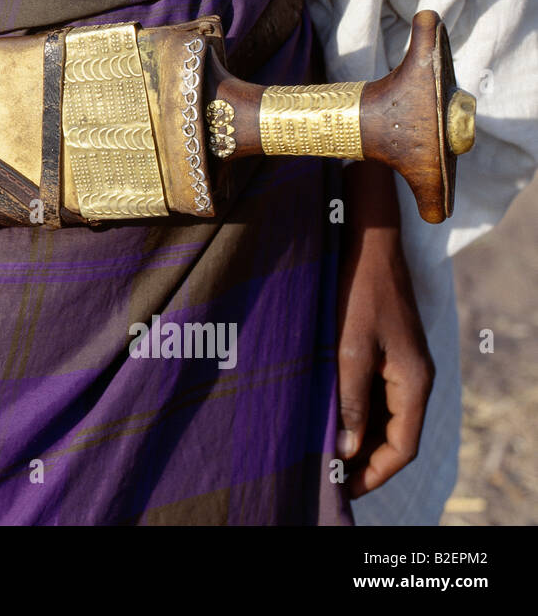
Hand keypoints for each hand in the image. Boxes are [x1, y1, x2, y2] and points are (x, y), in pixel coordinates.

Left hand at [335, 161, 434, 497]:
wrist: (365, 241)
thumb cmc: (358, 290)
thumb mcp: (349, 347)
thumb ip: (350, 398)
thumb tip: (348, 450)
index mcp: (412, 381)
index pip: (401, 446)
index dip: (373, 473)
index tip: (344, 491)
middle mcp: (411, 378)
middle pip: (393, 436)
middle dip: (363, 461)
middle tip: (326, 480)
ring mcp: (398, 365)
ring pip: (381, 417)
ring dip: (355, 438)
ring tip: (320, 457)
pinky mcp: (382, 352)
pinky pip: (372, 394)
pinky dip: (351, 412)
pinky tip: (323, 420)